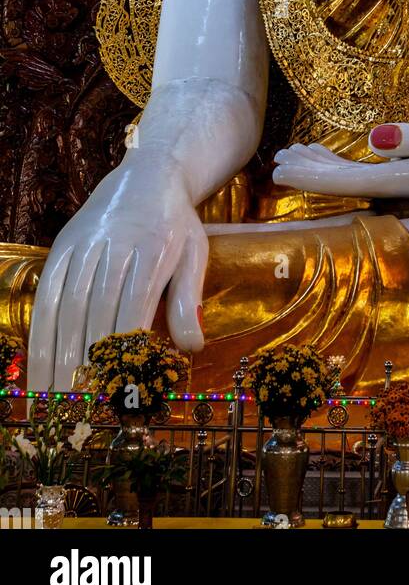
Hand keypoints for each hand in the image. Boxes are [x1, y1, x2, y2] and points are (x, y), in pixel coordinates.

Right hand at [28, 160, 208, 390]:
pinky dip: (40, 335)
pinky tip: (37, 368)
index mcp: (153, 250)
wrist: (147, 174)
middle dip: (88, 365)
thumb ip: (189, 300)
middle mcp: (115, 246)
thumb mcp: (194, 255)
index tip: (120, 392)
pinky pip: (46, 295)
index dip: (124, 353)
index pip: (134, 310)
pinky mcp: (62, 246)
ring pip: (67, 308)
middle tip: (82, 410)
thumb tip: (192, 347)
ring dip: (59, 358)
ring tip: (55, 401)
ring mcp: (84, 245)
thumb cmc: (175, 224)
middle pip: (96, 313)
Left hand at [273, 120, 408, 198]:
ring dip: (334, 170)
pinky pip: (386, 184)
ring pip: (366, 186)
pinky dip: (359, 171)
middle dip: (316, 173)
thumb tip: (373, 140)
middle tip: (279, 160)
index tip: (282, 166)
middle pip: (354, 188)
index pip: (356, 182)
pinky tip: (352, 159)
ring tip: (301, 156)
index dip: (316, 175)